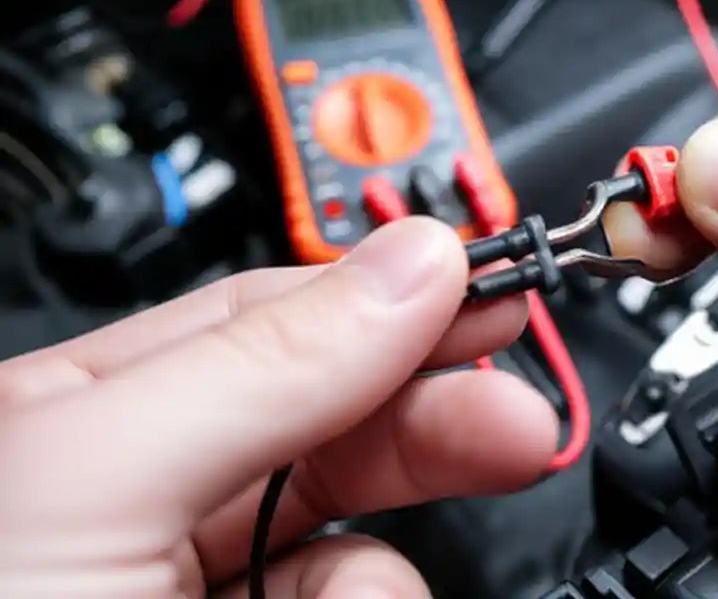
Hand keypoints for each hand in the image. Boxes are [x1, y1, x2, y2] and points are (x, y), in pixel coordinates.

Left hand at [0, 218, 556, 597]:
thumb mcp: (96, 481)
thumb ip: (267, 363)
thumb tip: (410, 266)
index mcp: (84, 422)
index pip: (272, 323)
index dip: (390, 301)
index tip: (489, 289)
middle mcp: (145, 509)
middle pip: (336, 430)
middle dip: (433, 426)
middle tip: (518, 430)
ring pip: (360, 556)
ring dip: (375, 585)